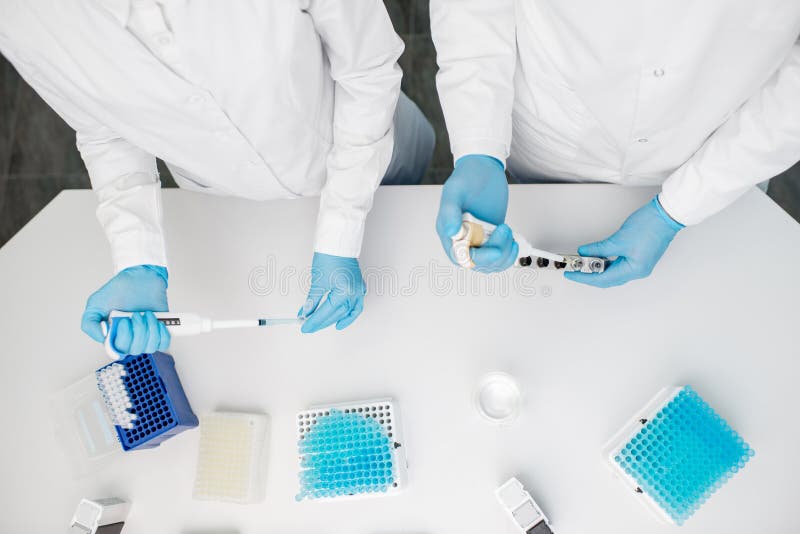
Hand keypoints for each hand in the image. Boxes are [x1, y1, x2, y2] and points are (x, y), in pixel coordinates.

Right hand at [81, 265, 170, 354]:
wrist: (140, 276)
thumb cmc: (119, 289)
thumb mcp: (96, 303)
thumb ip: (90, 323)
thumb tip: (101, 338)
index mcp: (113, 335)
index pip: (118, 350)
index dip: (123, 338)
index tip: (123, 322)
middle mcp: (129, 337)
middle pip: (135, 349)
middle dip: (137, 330)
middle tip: (135, 314)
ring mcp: (145, 335)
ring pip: (150, 347)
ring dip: (150, 329)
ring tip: (147, 314)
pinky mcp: (160, 330)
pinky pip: (164, 343)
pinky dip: (162, 333)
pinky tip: (157, 321)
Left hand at [299, 253, 365, 332]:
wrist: (338, 243)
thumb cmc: (329, 257)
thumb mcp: (318, 282)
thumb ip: (312, 301)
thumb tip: (305, 313)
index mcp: (344, 293)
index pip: (326, 313)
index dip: (313, 322)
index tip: (304, 327)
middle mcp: (354, 294)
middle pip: (337, 314)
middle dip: (322, 322)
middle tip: (309, 326)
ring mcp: (358, 290)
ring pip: (350, 312)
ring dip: (340, 319)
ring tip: (332, 327)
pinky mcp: (359, 285)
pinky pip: (358, 304)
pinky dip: (351, 312)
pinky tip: (345, 315)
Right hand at [436, 154, 517, 272]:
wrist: (484, 167)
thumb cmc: (467, 176)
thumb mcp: (454, 191)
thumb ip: (450, 212)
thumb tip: (451, 233)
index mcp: (449, 231)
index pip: (462, 257)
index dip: (479, 259)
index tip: (494, 251)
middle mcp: (462, 238)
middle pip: (478, 263)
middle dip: (495, 254)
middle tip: (503, 230)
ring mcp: (478, 238)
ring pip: (491, 262)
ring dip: (504, 255)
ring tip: (509, 233)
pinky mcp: (492, 236)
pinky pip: (500, 255)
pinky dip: (508, 254)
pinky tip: (513, 241)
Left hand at [565, 197, 683, 287]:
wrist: (666, 215)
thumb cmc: (650, 226)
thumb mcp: (618, 239)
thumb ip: (599, 249)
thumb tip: (585, 253)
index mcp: (634, 270)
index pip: (603, 279)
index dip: (584, 278)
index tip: (572, 275)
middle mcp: (638, 271)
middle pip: (608, 279)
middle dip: (589, 274)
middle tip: (574, 269)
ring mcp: (640, 265)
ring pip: (613, 272)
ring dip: (598, 267)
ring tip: (583, 262)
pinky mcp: (639, 257)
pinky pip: (618, 264)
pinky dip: (606, 261)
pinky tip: (597, 257)